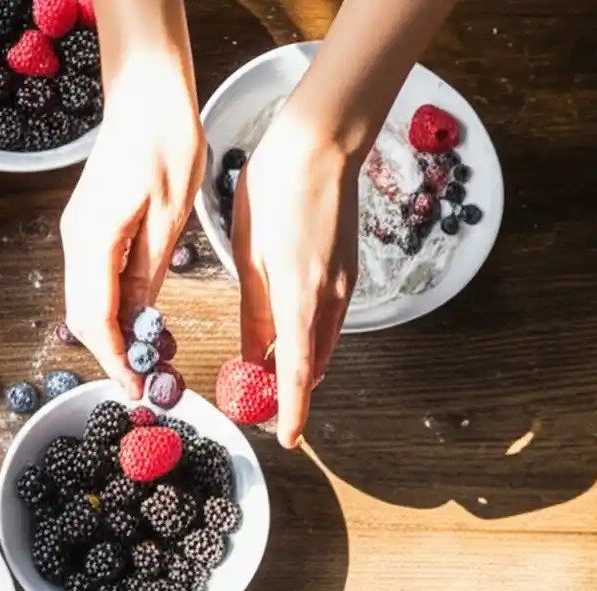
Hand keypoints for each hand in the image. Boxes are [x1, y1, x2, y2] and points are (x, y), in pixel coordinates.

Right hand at [60, 54, 203, 397]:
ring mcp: (79, 231)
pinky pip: (94, 279)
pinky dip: (113, 307)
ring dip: (112, 333)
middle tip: (144, 384)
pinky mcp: (90, 224)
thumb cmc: (165, 140)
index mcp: (94, 239)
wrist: (146, 92)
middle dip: (110, 354)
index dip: (113, 359)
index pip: (95, 317)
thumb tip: (141, 319)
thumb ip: (150, 270)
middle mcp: (76, 239)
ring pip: (86, 300)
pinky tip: (141, 318)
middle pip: (82, 315)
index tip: (135, 388)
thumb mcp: (170, 213)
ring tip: (148, 359)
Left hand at [231, 104, 359, 447]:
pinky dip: (310, 337)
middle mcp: (330, 298)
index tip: (287, 438)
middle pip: (315, 363)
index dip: (293, 410)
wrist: (321, 144)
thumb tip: (253, 355)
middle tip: (262, 405)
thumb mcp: (249, 255)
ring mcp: (345, 283)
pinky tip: (287, 333)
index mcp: (300, 298)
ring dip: (302, 364)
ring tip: (268, 375)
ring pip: (324, 342)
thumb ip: (254, 310)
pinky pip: (330, 318)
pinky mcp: (347, 269)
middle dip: (293, 391)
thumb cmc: (275, 192)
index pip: (298, 373)